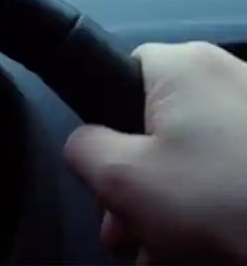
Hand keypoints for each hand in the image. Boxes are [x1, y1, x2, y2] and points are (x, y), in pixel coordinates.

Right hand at [64, 42, 246, 263]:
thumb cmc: (223, 200)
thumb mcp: (120, 178)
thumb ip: (82, 150)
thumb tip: (86, 146)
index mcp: (183, 66)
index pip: (118, 73)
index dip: (103, 129)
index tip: (105, 179)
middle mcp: (229, 77)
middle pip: (159, 126)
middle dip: (137, 184)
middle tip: (129, 233)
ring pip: (198, 157)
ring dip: (174, 206)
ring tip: (167, 253)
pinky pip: (234, 171)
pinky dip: (217, 206)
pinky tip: (207, 248)